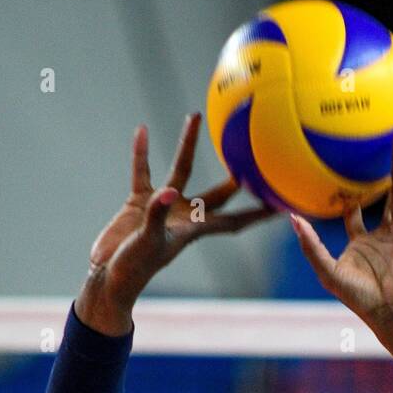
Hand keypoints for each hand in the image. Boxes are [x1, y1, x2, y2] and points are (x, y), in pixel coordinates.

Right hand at [78, 114, 274, 332]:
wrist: (109, 276)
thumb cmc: (133, 267)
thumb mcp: (146, 242)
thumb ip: (157, 215)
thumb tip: (168, 190)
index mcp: (195, 229)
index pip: (235, 221)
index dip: (258, 214)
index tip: (283, 205)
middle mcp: (185, 215)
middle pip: (218, 193)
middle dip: (237, 179)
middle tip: (255, 155)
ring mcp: (163, 206)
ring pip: (181, 169)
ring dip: (187, 145)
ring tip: (194, 117)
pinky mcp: (140, 202)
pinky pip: (143, 171)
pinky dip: (141, 153)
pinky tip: (141, 131)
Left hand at [290, 133, 392, 360]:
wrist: (390, 311)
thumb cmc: (359, 298)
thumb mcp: (327, 271)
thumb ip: (311, 246)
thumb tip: (293, 219)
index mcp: (361, 244)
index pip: (354, 215)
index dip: (349, 200)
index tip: (340, 181)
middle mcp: (381, 236)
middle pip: (382, 197)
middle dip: (380, 174)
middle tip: (376, 148)